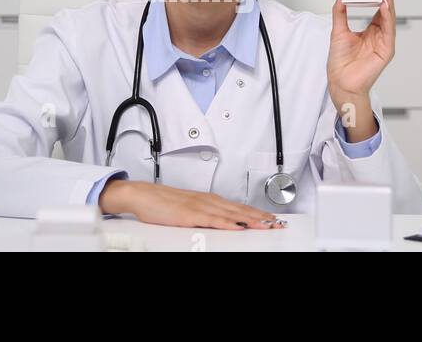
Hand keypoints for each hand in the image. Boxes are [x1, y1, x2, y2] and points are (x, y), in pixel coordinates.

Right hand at [98, 180, 284, 229]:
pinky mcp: (190, 215)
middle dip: (261, 217)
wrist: (143, 195)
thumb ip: (207, 215)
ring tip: (267, 225)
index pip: (239, 207)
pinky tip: (238, 227)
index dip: (257, 213)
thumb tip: (224, 223)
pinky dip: (228, 223)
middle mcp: (208, 201)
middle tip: (278, 223)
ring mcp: (200, 207)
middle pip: (240, 210)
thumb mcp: (190, 208)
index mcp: (210, 200)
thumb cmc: (163, 203)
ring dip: (250, 220)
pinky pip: (213, 220)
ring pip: (231, 214)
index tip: (273, 219)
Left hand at [326, 0, 395, 137]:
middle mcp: (379, 35)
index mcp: (370, 31)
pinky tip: (384, 5)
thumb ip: (340, 12)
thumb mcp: (338, 30)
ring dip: (388, 3)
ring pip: (390, 19)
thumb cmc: (340, 62)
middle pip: (386, 12)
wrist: (340, 82)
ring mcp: (384, 43)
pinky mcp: (386, 50)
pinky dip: (388, 17)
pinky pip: (389, 30)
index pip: (377, 9)